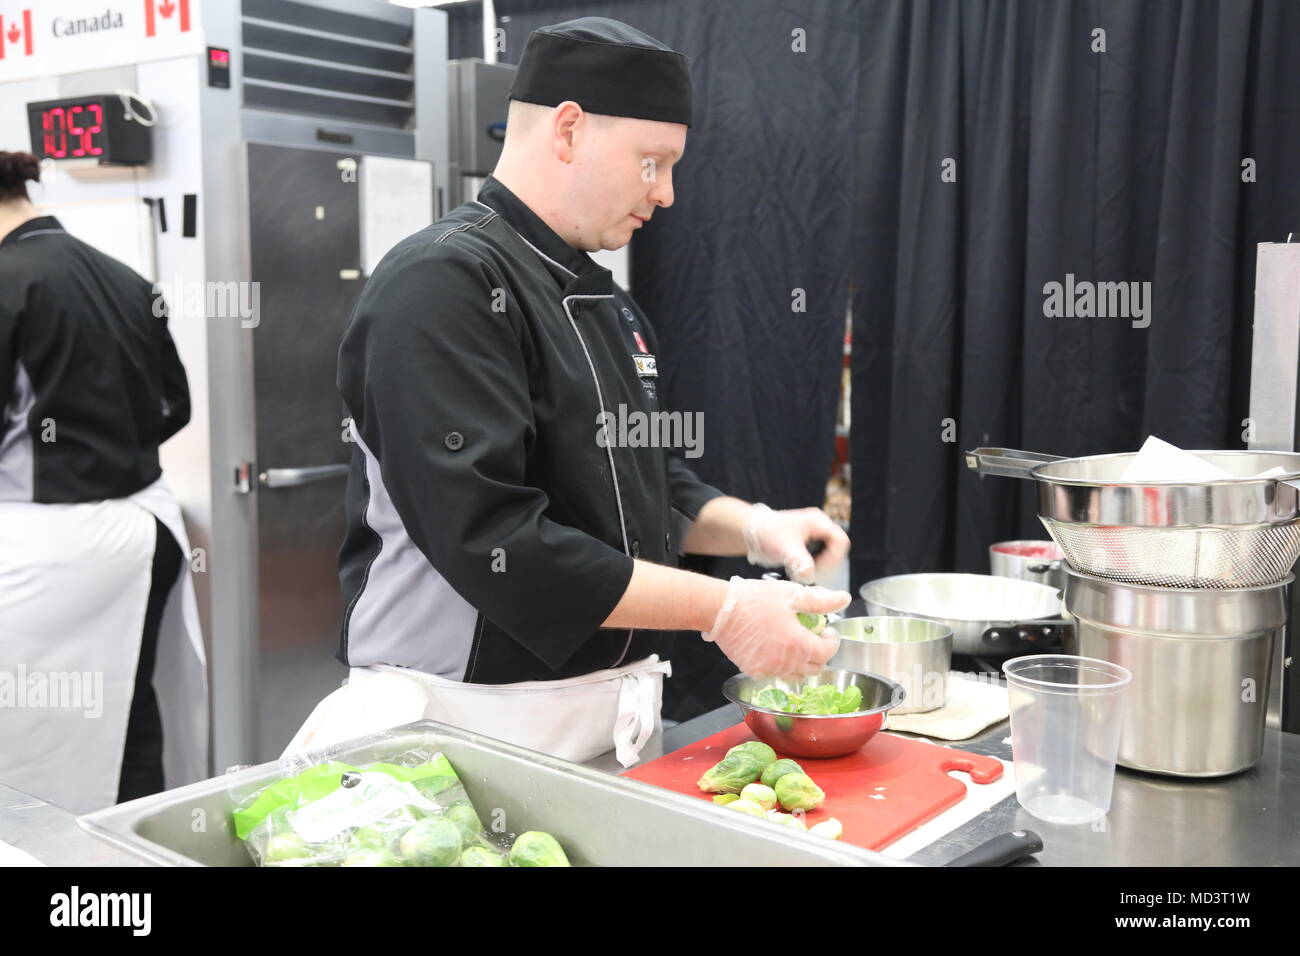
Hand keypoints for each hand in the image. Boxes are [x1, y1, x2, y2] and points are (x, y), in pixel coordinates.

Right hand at [702, 576, 849, 679]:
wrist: (720, 609)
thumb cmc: (753, 600)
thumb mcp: (791, 595)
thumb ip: (820, 601)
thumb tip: (843, 599)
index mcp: (798, 644)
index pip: (827, 653)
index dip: (832, 641)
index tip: (827, 631)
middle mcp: (785, 662)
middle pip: (814, 669)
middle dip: (819, 654)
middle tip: (813, 638)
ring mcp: (768, 669)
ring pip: (795, 676)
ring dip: (801, 664)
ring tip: (795, 645)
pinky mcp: (753, 671)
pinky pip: (774, 675)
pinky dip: (780, 667)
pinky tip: (774, 650)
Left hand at [742, 503, 850, 583]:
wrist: (751, 532)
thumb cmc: (765, 532)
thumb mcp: (783, 547)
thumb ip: (797, 561)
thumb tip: (809, 574)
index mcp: (817, 522)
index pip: (840, 540)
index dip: (834, 558)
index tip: (819, 569)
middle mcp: (818, 527)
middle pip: (836, 549)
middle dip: (826, 564)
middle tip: (811, 574)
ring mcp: (814, 536)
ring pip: (828, 555)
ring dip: (819, 567)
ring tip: (802, 573)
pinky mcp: (808, 545)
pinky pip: (819, 558)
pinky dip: (811, 567)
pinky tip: (798, 571)